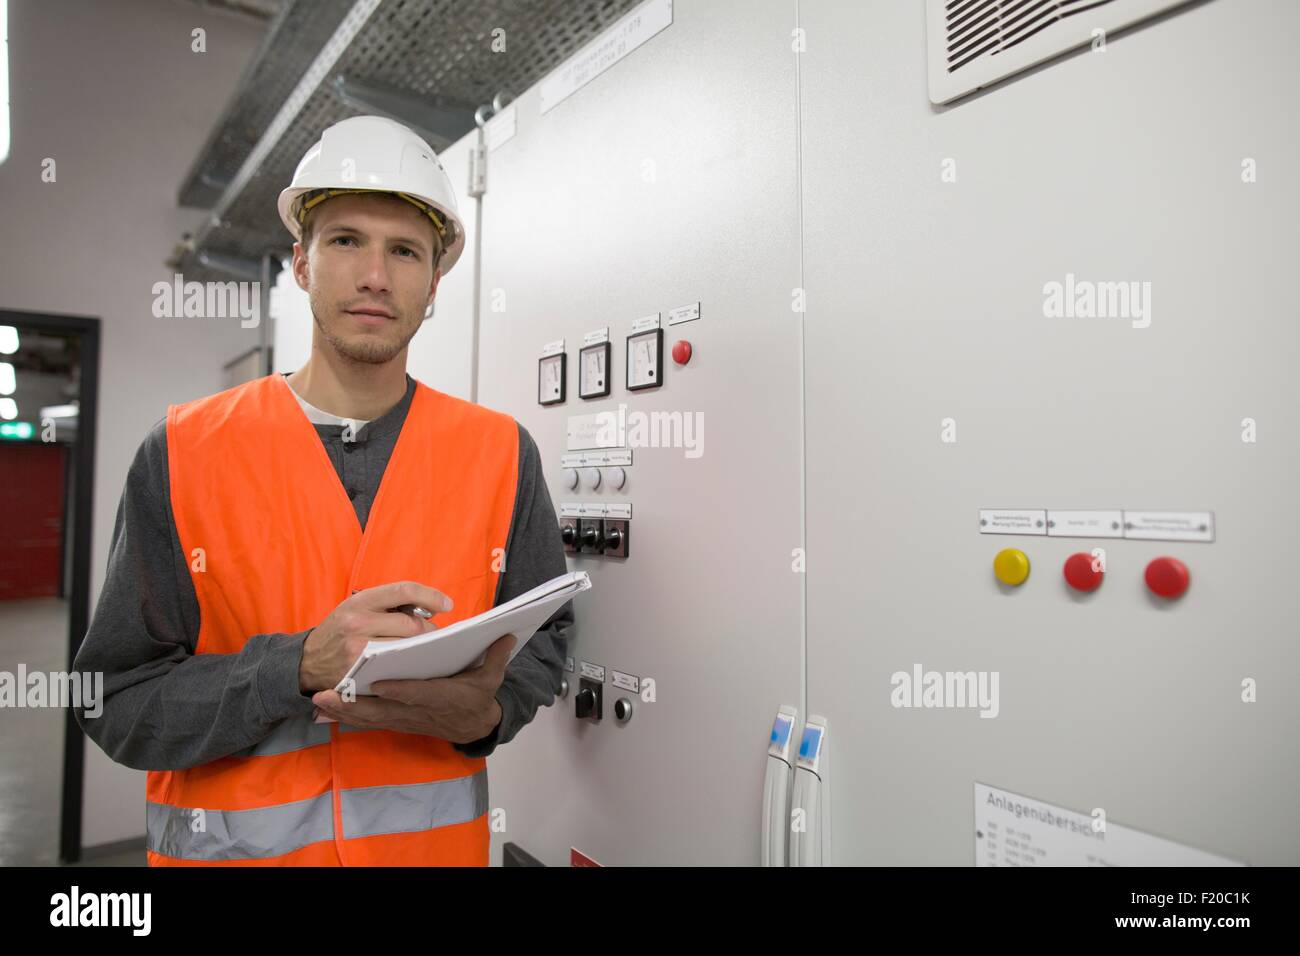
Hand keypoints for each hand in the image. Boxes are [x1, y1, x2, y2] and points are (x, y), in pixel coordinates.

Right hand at [298, 581, 451, 692]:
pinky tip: (415, 664)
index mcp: (361, 601)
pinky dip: (410, 665)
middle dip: (430, 630)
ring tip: (426, 649)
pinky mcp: (359, 672)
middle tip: (435, 635)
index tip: (448, 605)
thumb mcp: (357, 608)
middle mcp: (358, 622)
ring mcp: (358, 648)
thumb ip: (388, 605)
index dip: (430, 595)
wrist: (307, 662)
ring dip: (423, 648)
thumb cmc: (341, 631)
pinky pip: (396, 666)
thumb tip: (430, 607)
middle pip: (411, 623)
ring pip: (407, 646)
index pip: (403, 590)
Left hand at [311, 633, 516, 743]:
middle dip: (353, 705)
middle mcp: (418, 710)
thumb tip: (506, 635)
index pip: (419, 694)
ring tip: (318, 701)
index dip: (399, 691)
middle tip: (327, 695)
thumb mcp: (491, 678)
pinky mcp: (395, 721)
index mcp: (442, 697)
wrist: (472, 727)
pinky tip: (324, 712)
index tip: (379, 684)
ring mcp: (404, 718)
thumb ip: (496, 657)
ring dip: (342, 711)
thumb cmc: (478, 697)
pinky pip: (368, 720)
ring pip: (370, 717)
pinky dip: (346, 716)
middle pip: (383, 710)